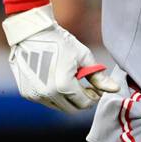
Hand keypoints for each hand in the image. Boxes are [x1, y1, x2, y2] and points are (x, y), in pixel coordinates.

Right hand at [3, 4, 118, 113]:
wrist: (31, 32)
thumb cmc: (59, 41)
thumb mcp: (83, 57)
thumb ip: (98, 77)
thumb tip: (114, 89)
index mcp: (64, 86)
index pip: (85, 104)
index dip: (93, 97)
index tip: (95, 88)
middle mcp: (48, 94)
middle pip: (72, 108)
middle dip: (82, 100)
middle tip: (86, 87)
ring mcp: (35, 95)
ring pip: (58, 106)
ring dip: (67, 98)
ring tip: (70, 81)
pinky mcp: (26, 93)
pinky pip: (45, 100)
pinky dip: (53, 95)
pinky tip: (56, 80)